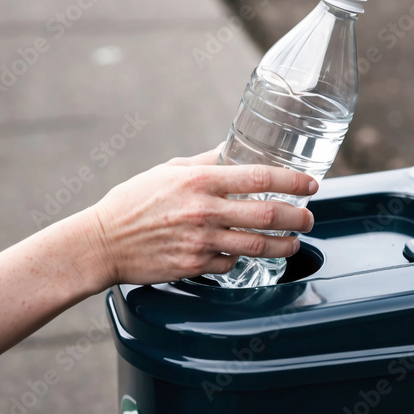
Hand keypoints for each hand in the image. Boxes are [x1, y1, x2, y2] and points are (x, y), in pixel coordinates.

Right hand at [82, 148, 317, 287]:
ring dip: (285, 245)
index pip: (259, 177)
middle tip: (310, 217)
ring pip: (258, 245)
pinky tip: (251, 253)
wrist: (102, 242)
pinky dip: (245, 258)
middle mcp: (204, 211)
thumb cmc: (134, 202)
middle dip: (298, 217)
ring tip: (295, 242)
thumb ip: (205, 161)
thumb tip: (231, 148)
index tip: (310, 184)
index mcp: (199, 181)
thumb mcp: (169, 170)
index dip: (292, 181)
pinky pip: (233, 262)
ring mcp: (201, 241)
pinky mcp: (195, 265)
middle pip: (268, 214)